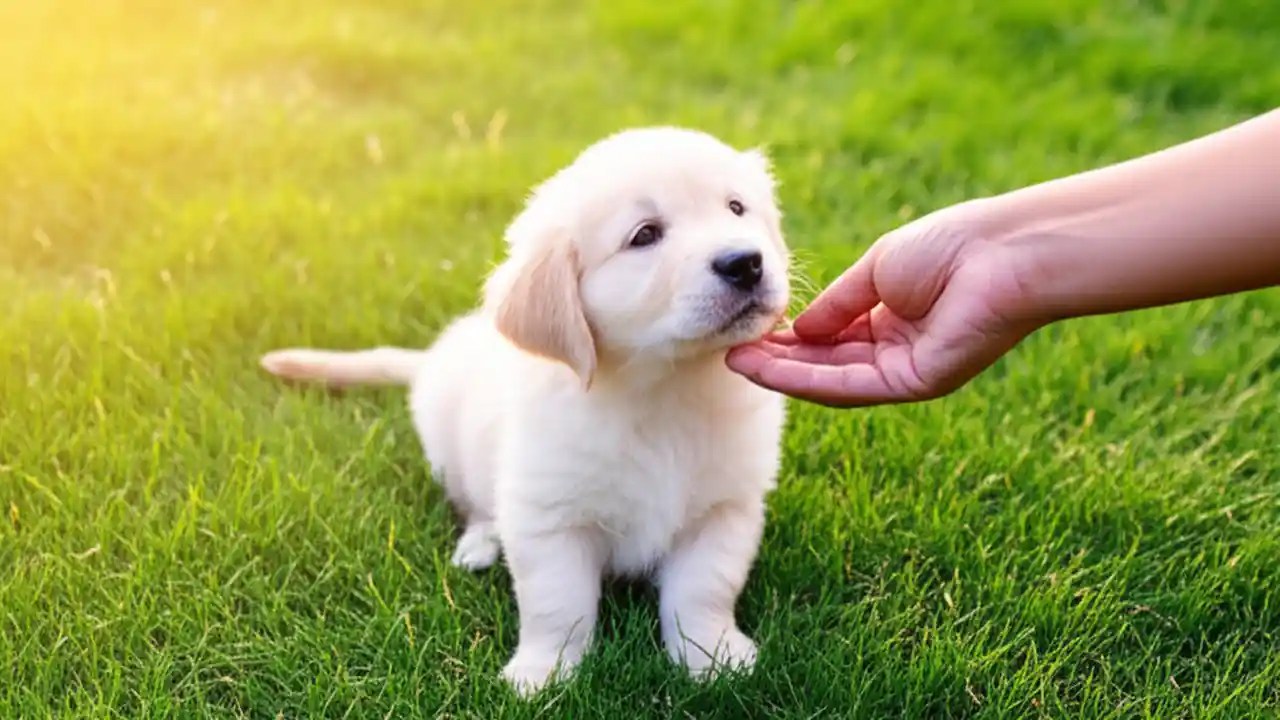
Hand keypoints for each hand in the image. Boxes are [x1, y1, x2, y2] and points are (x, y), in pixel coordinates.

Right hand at [727, 201, 1043, 406]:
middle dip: (777, 360)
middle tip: (731, 352)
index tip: (750, 331)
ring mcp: (905, 371)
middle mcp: (897, 351)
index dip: (789, 337)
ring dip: (782, 374)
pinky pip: (849, 386)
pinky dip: (806, 380)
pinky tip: (769, 369)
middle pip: (825, 364)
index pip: (830, 338)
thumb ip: (836, 304)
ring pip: (831, 380)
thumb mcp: (876, 270)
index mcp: (892, 318)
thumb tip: (796, 328)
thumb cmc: (950, 246)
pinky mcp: (914, 384)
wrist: (1003, 253)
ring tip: (737, 362)